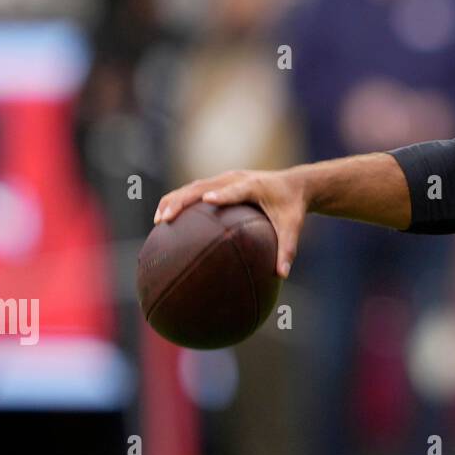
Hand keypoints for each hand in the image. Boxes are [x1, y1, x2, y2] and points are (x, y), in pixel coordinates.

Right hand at [153, 169, 308, 277]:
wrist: (295, 183)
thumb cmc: (293, 206)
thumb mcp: (293, 226)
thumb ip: (287, 249)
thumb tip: (281, 276)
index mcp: (255, 185)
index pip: (236, 190)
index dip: (222, 195)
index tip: (207, 201)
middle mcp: (236, 178)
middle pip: (204, 186)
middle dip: (182, 200)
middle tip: (165, 218)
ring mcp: (226, 179)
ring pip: (194, 186)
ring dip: (175, 200)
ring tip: (159, 221)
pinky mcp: (220, 183)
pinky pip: (195, 190)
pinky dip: (180, 201)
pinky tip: (166, 220)